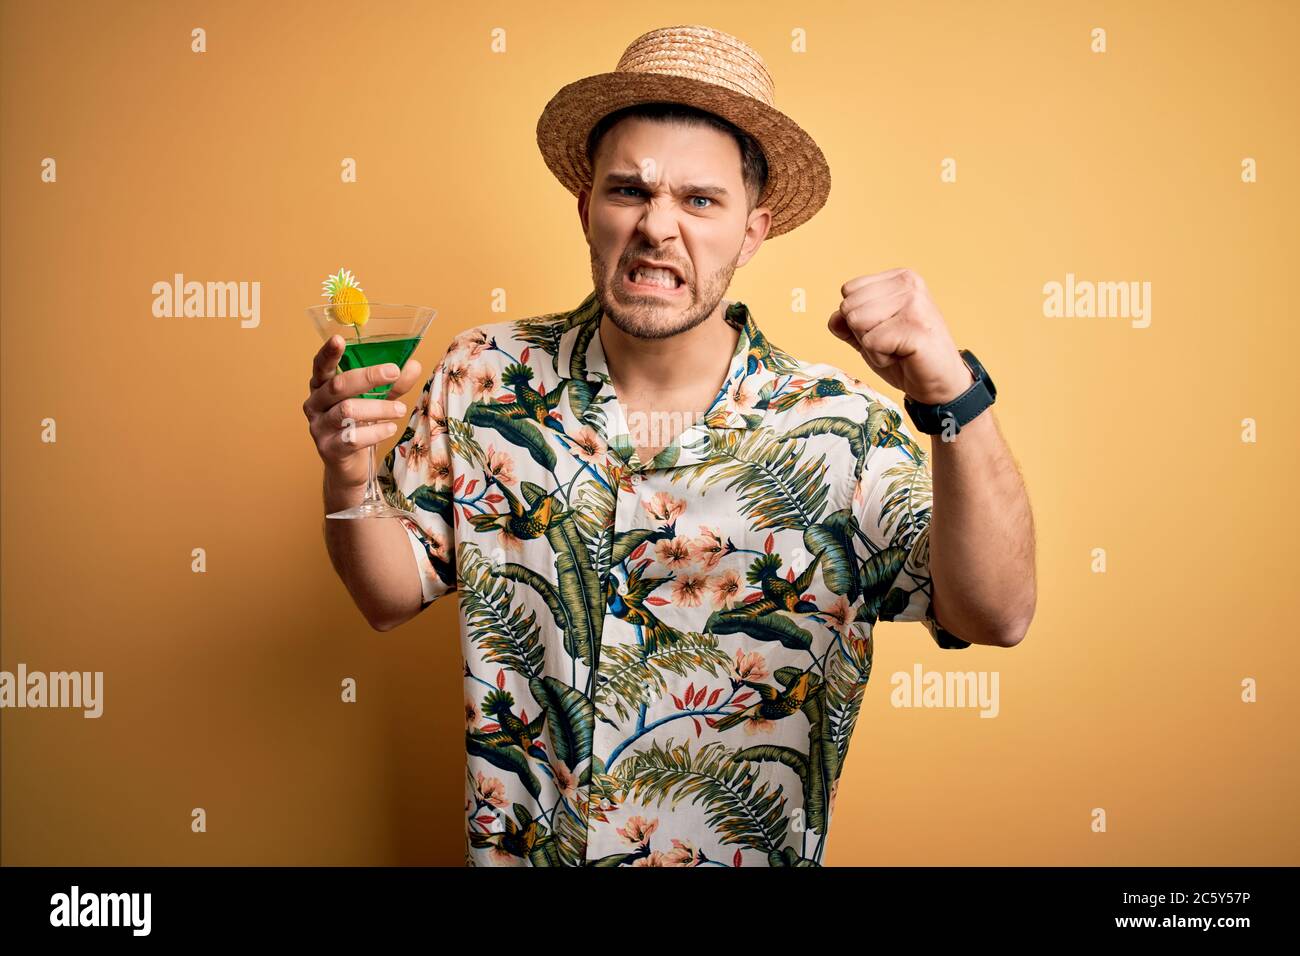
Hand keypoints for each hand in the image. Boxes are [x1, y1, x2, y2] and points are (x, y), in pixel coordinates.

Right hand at [303, 334, 423, 488]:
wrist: (350, 467)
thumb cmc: (359, 427)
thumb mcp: (377, 401)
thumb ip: (392, 385)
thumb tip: (413, 364)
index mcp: (322, 387)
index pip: (321, 366)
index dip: (328, 353)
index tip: (339, 339)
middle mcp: (315, 404)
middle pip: (338, 385)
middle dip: (368, 377)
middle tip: (394, 371)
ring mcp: (319, 427)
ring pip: (347, 411)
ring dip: (378, 407)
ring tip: (400, 409)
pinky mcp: (329, 449)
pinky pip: (352, 438)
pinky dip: (375, 431)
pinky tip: (390, 428)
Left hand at [828, 268, 972, 403]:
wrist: (940, 383)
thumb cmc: (906, 357)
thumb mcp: (870, 336)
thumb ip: (848, 324)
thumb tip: (834, 318)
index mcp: (899, 278)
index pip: (849, 291)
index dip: (859, 319)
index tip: (887, 330)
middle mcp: (908, 284)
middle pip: (850, 306)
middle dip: (863, 333)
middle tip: (893, 342)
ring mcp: (914, 303)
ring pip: (857, 322)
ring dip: (871, 346)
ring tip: (898, 348)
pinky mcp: (915, 327)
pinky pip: (870, 342)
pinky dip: (880, 358)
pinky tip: (904, 356)